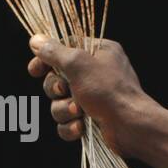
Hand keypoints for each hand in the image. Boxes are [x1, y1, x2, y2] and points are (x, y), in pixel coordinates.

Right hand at [27, 35, 153, 155]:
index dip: (46, 60)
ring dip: (63, 109)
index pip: (63, 49)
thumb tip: (35, 40)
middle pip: (57, 78)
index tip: (35, 70)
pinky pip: (67, 122)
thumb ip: (55, 52)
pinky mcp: (91, 120)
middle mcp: (96, 73)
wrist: (132, 127)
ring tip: (78, 112)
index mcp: (98, 52)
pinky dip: (70, 126)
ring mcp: (94, 98)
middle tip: (64, 91)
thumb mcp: (78, 64)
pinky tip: (80, 127)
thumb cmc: (109, 91)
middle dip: (55, 89)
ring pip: (60, 103)